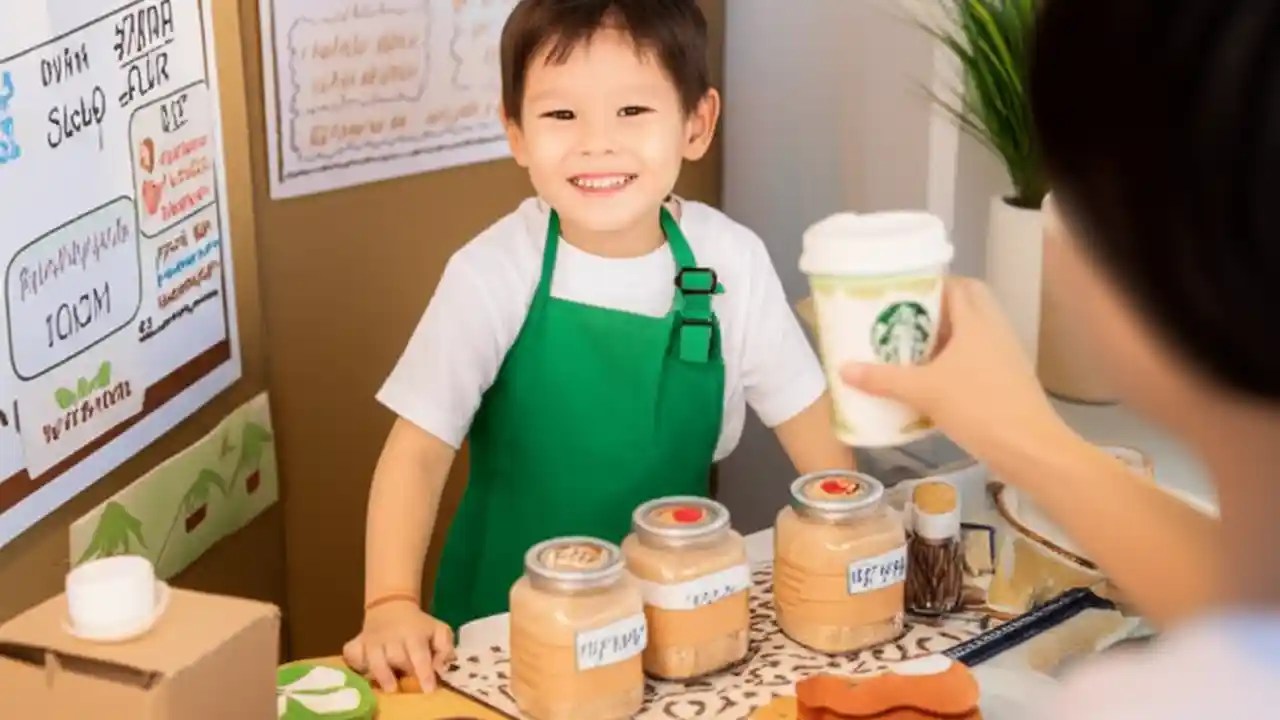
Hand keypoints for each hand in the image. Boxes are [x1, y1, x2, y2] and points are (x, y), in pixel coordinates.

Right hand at [343, 600, 454, 692]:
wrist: (391, 605)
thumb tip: (441, 668)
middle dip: (404, 671)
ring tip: (390, 688)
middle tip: (411, 684)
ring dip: (381, 674)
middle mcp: (392, 637)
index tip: (428, 689)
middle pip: (397, 657)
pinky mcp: (357, 643)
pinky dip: (355, 662)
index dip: (424, 672)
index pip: (419, 655)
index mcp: (414, 634)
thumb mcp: (439, 630)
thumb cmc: (419, 625)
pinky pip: (352, 653)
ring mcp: (372, 640)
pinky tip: (362, 670)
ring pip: (374, 658)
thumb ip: (445, 649)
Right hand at [840, 277, 1070, 463]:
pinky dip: (952, 362)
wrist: (1029, 448)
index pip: (956, 285)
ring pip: (970, 334)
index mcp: (977, 321)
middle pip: (965, 305)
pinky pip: (974, 358)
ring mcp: (1003, 356)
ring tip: (908, 349)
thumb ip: (883, 379)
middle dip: (933, 310)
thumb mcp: (924, 392)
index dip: (929, 284)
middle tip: (901, 321)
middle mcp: (993, 331)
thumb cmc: (978, 407)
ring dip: (942, 338)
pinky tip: (928, 380)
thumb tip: (843, 369)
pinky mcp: (1005, 380)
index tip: (898, 294)